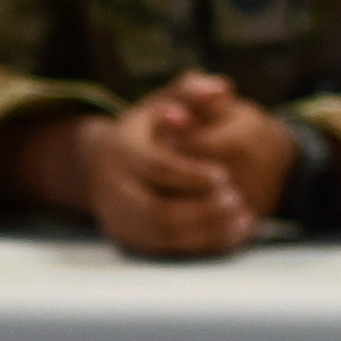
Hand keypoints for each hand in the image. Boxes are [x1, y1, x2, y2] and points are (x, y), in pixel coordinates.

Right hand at [0, 76, 279, 258]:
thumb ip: (191, 90)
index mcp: (123, 153)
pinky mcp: (130, 242)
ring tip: (244, 219)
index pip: (156, 168)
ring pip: (164, 237)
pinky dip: (203, 246)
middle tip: (238, 201)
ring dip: (207, 233)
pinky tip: (233, 234)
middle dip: (202, 211)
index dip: (191, 174)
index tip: (225, 175)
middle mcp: (115, 190)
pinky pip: (168, 252)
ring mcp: (120, 220)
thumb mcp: (160, 103)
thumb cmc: (142, 130)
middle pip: (158, 211)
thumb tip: (223, 89)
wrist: (97, 165)